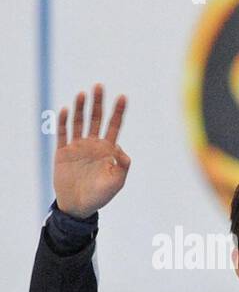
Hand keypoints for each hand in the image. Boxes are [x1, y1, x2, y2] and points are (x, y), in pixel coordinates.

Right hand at [54, 84, 129, 218]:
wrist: (79, 205)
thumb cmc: (101, 195)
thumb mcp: (117, 182)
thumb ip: (123, 166)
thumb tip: (120, 149)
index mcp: (108, 150)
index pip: (114, 126)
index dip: (118, 111)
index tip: (122, 96)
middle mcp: (93, 144)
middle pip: (96, 118)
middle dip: (98, 102)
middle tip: (99, 86)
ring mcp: (77, 146)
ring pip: (79, 122)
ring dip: (80, 107)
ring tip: (83, 94)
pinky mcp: (63, 151)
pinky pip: (63, 133)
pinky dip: (63, 121)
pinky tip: (65, 110)